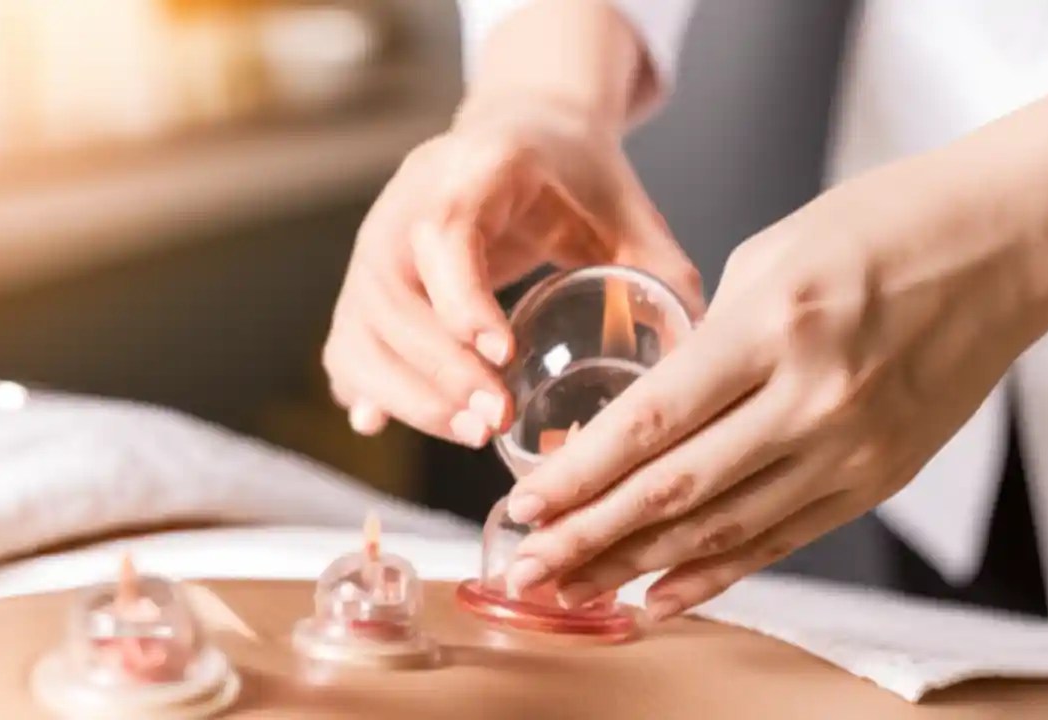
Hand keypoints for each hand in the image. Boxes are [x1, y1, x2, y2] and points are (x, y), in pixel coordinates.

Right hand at [322, 96, 702, 445]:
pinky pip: (346, 343)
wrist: (515, 134)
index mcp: (471, 167)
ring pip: (359, 330)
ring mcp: (374, 247)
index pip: (442, 233)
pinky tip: (384, 420)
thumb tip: (701, 351)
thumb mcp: (622, 204)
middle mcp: (404, 202)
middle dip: (440, 370)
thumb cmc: (570, 171)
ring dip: (407, 392)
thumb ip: (658, 266)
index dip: (462, 299)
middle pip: (390, 296)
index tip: (501, 356)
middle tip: (494, 421)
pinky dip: (365, 387)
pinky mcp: (365, 285)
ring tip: (471, 432)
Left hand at [503, 152, 1047, 619]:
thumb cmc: (882, 227)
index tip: (525, 503)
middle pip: (675, 489)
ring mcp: (851, 448)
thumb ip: (701, 342)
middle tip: (524, 567)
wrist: (1005, 244)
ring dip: (637, 567)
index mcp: (772, 328)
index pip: (651, 422)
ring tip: (571, 590)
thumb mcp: (766, 259)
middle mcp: (811, 399)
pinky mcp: (878, 477)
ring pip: (723, 528)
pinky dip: (717, 573)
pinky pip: (784, 538)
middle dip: (588, 536)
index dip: (579, 474)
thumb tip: (640, 413)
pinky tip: (660, 595)